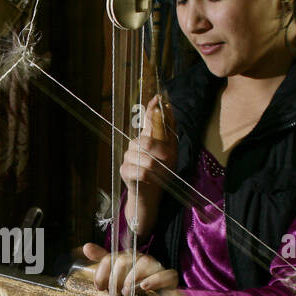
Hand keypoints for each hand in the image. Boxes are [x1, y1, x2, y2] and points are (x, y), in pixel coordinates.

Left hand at [81, 242, 192, 295]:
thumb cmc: (136, 288)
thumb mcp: (118, 277)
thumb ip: (105, 263)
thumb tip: (86, 247)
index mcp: (128, 258)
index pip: (112, 257)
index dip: (103, 271)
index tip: (99, 287)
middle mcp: (142, 259)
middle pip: (125, 259)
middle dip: (115, 278)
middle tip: (113, 293)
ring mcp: (157, 267)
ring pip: (144, 262)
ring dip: (131, 279)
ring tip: (126, 293)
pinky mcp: (170, 278)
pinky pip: (165, 274)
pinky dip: (154, 280)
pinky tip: (144, 287)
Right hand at [120, 95, 176, 232]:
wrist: (150, 196)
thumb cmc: (160, 174)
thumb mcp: (170, 154)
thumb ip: (169, 134)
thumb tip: (169, 112)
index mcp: (146, 138)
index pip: (147, 120)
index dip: (152, 109)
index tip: (158, 98)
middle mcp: (134, 145)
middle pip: (147, 141)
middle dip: (161, 151)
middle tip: (169, 160)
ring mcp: (128, 158)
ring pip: (146, 158)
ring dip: (158, 168)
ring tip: (160, 175)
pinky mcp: (124, 172)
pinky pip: (141, 172)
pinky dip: (150, 178)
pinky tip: (150, 180)